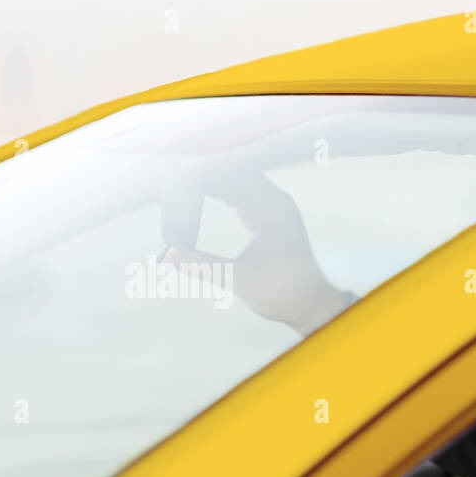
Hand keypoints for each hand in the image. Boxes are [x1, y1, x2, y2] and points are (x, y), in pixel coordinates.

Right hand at [165, 170, 350, 334]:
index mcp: (272, 206)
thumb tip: (165, 255)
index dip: (200, 170)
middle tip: (167, 173)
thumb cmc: (284, 294)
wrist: (311, 306)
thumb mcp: (238, 279)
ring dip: (208, 182)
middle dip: (200, 172)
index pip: (232, 172)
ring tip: (176, 182)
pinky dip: (218, 194)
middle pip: (232, 170)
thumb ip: (200, 264)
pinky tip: (196, 196)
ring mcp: (272, 208)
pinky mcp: (267, 218)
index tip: (172, 171)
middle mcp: (274, 200)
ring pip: (235, 181)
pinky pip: (239, 195)